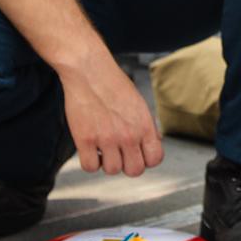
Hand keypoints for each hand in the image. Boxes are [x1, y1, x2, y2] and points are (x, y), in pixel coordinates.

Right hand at [61, 61, 165, 176]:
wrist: (89, 70)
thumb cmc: (112, 83)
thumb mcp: (139, 103)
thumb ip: (147, 125)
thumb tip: (155, 143)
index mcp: (144, 125)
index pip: (155, 159)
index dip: (146, 160)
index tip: (137, 154)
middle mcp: (128, 134)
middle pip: (135, 170)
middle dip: (127, 165)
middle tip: (119, 153)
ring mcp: (106, 138)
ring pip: (112, 170)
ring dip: (106, 162)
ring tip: (102, 147)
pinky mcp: (85, 139)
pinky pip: (90, 167)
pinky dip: (90, 162)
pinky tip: (90, 149)